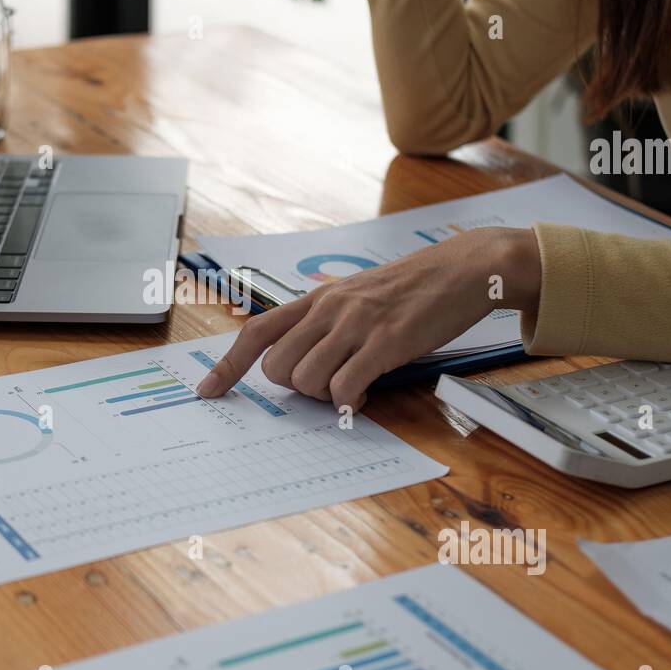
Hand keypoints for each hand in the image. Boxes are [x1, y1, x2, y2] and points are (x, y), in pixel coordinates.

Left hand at [196, 227, 540, 411]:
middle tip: (330, 383)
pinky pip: (346, 387)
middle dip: (297, 388)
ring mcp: (357, 324)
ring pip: (306, 380)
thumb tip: (301, 366)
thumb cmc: (411, 290)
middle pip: (277, 367)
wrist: (464, 268)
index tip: (207, 393)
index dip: (227, 366)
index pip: (256, 332)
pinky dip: (352, 401)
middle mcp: (329, 308)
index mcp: (317, 298)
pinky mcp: (387, 341)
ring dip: (326, 396)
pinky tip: (369, 391)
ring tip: (354, 384)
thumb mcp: (357, 297)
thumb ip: (326, 325)